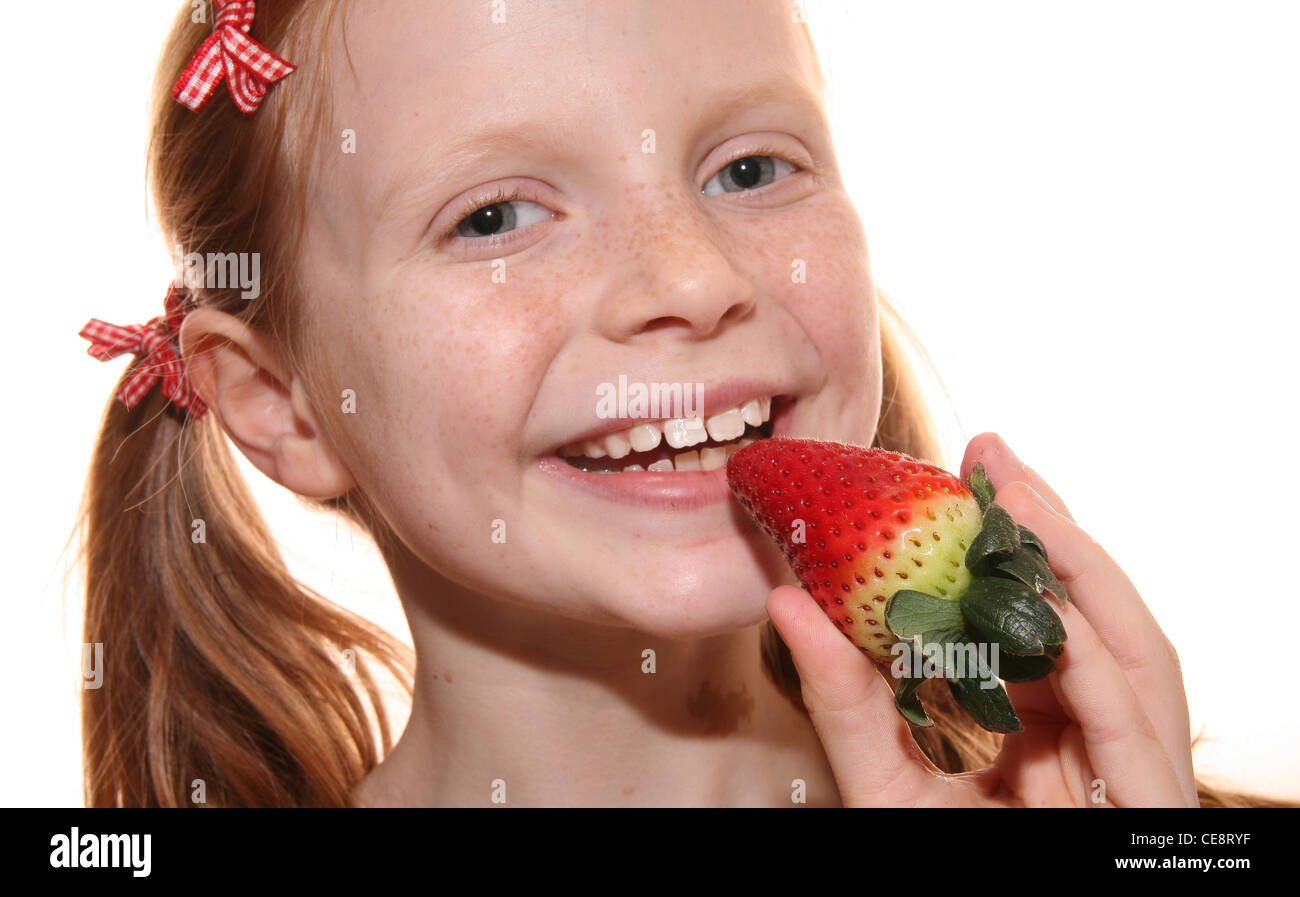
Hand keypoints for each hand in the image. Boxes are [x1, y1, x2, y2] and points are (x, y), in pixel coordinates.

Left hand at [766, 432, 1196, 806]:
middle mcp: (1088, 728)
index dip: (1013, 535)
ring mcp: (1126, 763)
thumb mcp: (879, 773)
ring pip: (1132, 647)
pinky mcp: (1145, 805)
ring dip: (1080, 567)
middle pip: (1092, 611)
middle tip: (991, 455)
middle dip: (1049, 528)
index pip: (1039, 610)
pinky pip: (1132, 717)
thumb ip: (841, 693)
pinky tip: (1050, 594)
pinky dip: (1098, 653)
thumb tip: (783, 598)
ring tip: (1021, 500)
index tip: (966, 465)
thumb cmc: (934, 857)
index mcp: (1037, 714)